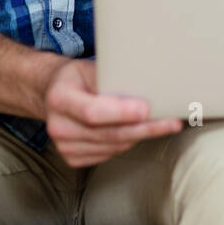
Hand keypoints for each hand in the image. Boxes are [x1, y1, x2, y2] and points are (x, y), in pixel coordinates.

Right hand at [44, 59, 182, 167]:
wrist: (52, 92)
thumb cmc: (78, 77)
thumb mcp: (90, 67)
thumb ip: (112, 77)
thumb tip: (149, 82)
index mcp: (60, 97)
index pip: (93, 111)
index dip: (121, 113)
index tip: (147, 109)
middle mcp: (58, 125)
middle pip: (107, 134)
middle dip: (143, 128)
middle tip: (171, 122)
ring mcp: (63, 145)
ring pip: (112, 146)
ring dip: (139, 136)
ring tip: (164, 125)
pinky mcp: (72, 157)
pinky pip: (108, 154)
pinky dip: (127, 143)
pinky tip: (139, 131)